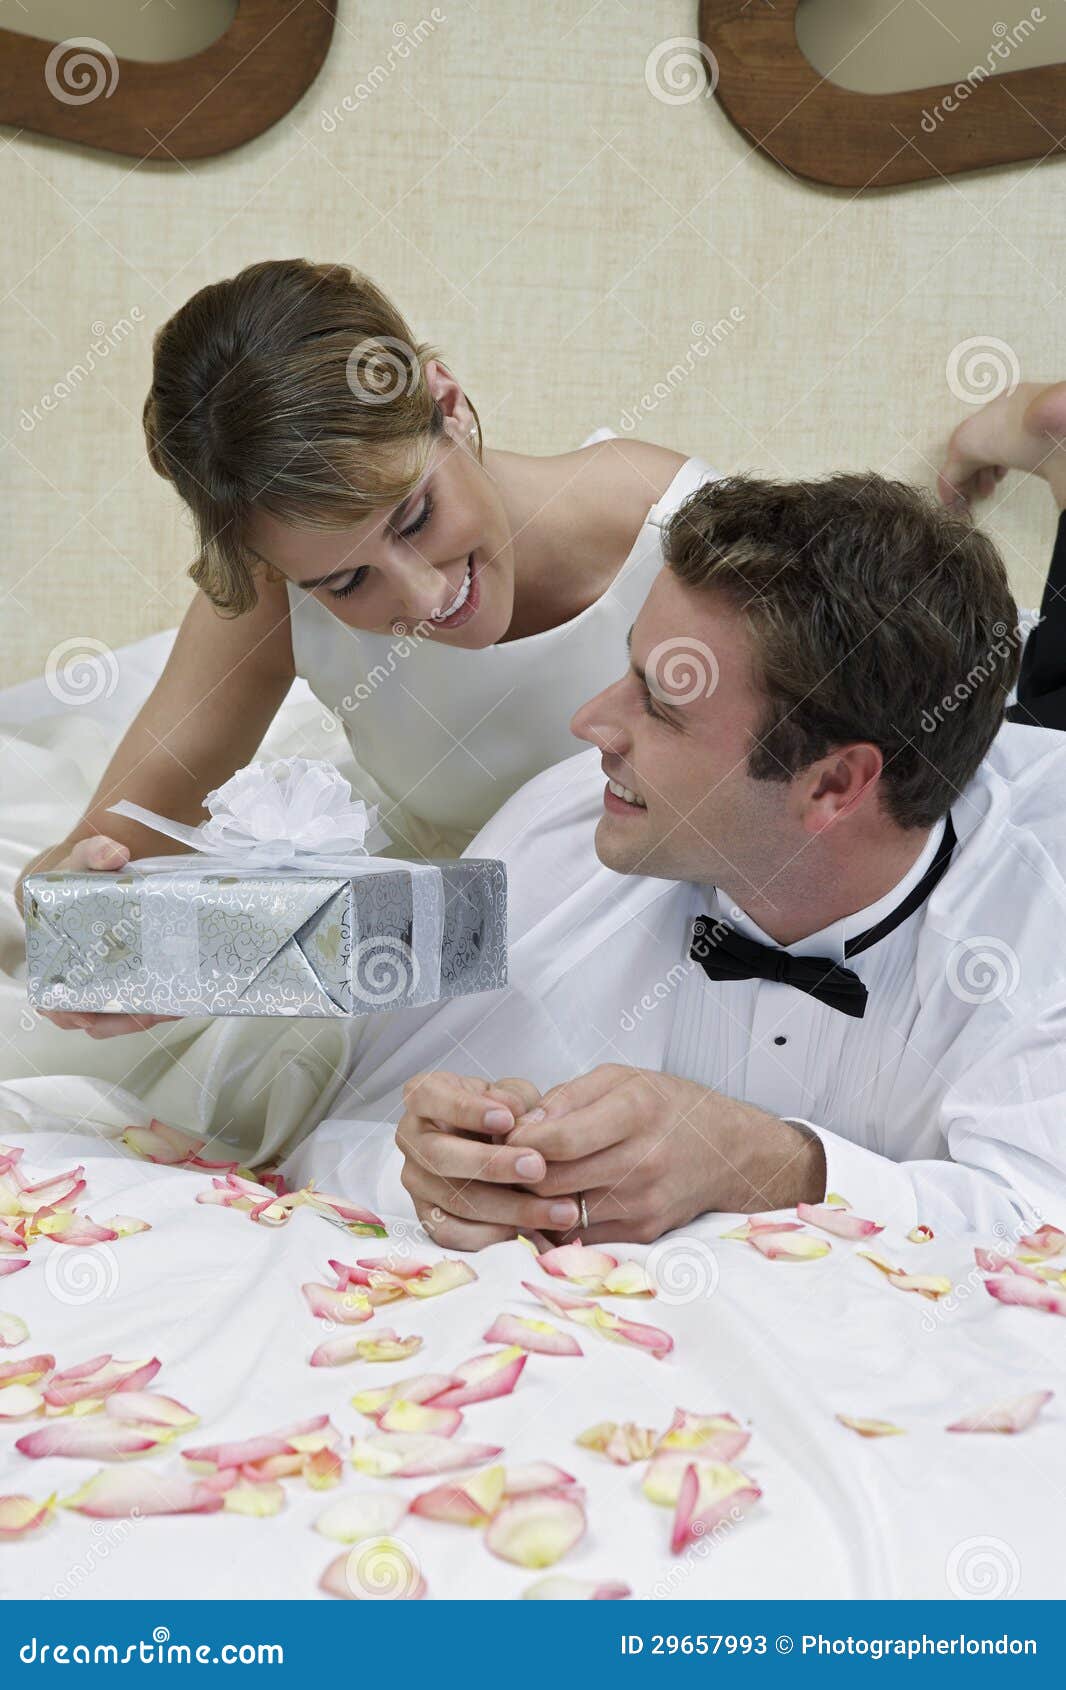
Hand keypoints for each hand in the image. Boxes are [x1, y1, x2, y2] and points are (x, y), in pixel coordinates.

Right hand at [29, 835, 180, 1038]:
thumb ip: (95, 851)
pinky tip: (181, 1001)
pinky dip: (163, 1004)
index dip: (65, 1013)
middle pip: (91, 1014)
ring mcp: (111, 975)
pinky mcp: (138, 972)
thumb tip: (114, 853)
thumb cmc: (86, 870)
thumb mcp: (86, 857)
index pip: (52, 997)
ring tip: (167, 1010)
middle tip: (142, 1016)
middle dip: (116, 1022)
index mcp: (57, 953)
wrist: (114, 867)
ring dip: (144, 1016)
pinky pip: (148, 998)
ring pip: (122, 1013)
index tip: (86, 1018)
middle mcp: (81, 971)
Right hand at [396, 1070, 582, 1250]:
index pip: (430, 1097)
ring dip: (509, 1208)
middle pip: (440, 1156)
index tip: (507, 1119)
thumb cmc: (501, 1111)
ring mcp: (415, 1180)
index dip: (467, 1110)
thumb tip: (516, 1117)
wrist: (493, 1143)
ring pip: (454, 1200)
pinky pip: (451, 1233)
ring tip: (558, 1210)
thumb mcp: (511, 1092)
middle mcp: (411, 1138)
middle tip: (538, 1167)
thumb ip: (514, 1098)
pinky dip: (491, 1235)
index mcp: (423, 1096)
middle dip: (492, 1165)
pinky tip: (529, 1230)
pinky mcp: (427, 1215)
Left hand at [506, 1063, 825, 1244]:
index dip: (520, 1141)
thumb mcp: (621, 1079)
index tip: (503, 1136)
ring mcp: (644, 1202)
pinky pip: (581, 1235)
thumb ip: (567, 1098)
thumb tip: (519, 1126)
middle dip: (517, 1174)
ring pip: (561, 1213)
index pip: (560, 1139)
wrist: (729, 1151)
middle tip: (500, 1163)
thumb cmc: (669, 1106)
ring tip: (523, 1181)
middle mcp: (643, 1160)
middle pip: (554, 1181)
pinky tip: (553, 1201)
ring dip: (533, 1201)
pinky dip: (557, 1223)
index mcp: (635, 1112)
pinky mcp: (643, 1231)